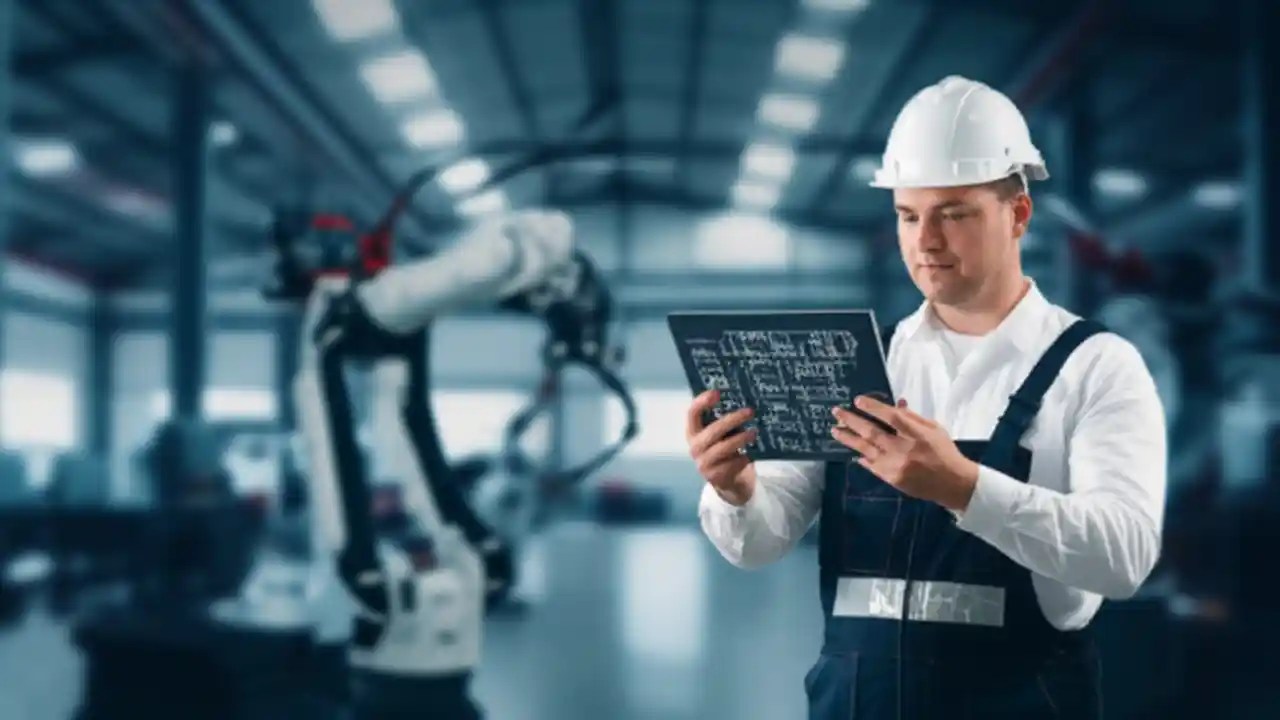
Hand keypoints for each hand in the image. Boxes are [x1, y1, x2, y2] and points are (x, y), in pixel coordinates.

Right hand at [685, 390, 757, 505]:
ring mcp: (703, 464)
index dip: (702, 402)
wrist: (729, 481)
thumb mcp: (722, 435)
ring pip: (723, 448)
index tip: (716, 392)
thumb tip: (745, 400)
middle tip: (750, 411)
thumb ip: (725, 422)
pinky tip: (751, 456)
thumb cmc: (726, 450)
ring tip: (754, 433)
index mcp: (693, 432)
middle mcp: (695, 447)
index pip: (692, 413)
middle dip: (732, 420)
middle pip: (712, 430)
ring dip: (740, 439)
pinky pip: (731, 465)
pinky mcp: (715, 477)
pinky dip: (743, 459)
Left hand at [830, 396, 978, 511]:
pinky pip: (871, 465)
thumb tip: (896, 404)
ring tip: (835, 430)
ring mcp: (895, 466)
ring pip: (866, 449)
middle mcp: (904, 449)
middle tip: (836, 412)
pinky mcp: (891, 479)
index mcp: (917, 434)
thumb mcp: (934, 429)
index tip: (858, 400)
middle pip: (872, 433)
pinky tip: (852, 450)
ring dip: (849, 438)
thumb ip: (913, 418)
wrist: (952, 483)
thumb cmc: (944, 452)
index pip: (891, 417)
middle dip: (852, 421)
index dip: (873, 407)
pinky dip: (861, 456)